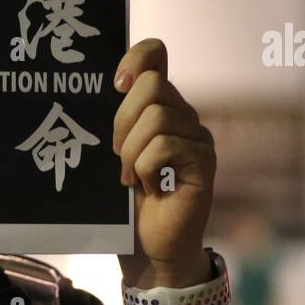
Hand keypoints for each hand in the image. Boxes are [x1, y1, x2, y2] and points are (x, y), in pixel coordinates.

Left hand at [111, 39, 215, 288]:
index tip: (116, 84)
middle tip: (117, 157)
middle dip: (123, 121)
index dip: (136, 57)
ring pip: (157, 117)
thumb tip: (100, 90)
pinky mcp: (204, 162)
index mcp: (160, 107)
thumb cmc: (126, 204)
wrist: (148, 249)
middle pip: (152, 85)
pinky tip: (150, 187)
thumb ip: (113, 122)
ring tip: (130, 178)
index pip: (156, 55)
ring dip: (131, 152)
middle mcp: (184, 116)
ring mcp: (197, 138)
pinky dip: (146, 168)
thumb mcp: (112, 155)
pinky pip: (165, 146)